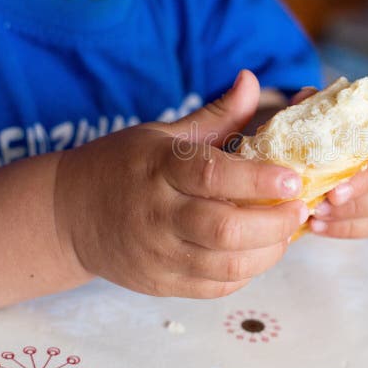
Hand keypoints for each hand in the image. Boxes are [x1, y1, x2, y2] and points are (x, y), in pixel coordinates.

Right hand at [54, 70, 307, 298]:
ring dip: (267, 253)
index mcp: (159, 167)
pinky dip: (245, 274)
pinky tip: (258, 253)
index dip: (258, 180)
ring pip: (224, 265)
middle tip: (300, 208)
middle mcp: (157, 213)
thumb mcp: (162, 135)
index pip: (212, 175)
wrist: (67, 215)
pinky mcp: (160, 283)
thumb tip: (251, 79)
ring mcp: (157, 254)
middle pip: (223, 229)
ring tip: (286, 232)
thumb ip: (215, 115)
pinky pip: (213, 288)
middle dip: (274, 223)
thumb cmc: (124, 166)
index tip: (293, 179)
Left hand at [305, 86, 367, 237]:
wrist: (349, 145)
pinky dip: (347, 228)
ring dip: (352, 210)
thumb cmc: (342, 119)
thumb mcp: (331, 103)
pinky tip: (319, 226)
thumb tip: (302, 100)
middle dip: (367, 182)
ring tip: (318, 211)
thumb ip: (318, 101)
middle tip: (334, 194)